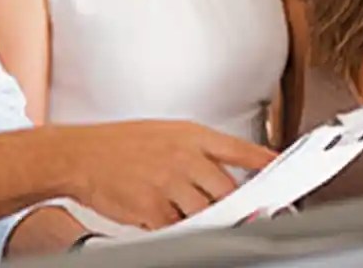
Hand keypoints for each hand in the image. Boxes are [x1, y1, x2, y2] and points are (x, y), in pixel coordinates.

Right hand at [55, 121, 275, 230]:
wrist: (80, 154)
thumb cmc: (118, 144)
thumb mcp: (163, 133)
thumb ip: (195, 151)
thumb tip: (222, 172)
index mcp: (190, 136)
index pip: (241, 150)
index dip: (266, 164)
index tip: (282, 172)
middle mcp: (184, 158)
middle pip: (229, 190)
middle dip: (238, 206)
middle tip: (246, 215)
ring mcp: (170, 184)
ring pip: (206, 213)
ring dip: (206, 220)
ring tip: (197, 216)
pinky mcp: (154, 209)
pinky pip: (178, 228)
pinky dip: (177, 228)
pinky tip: (166, 218)